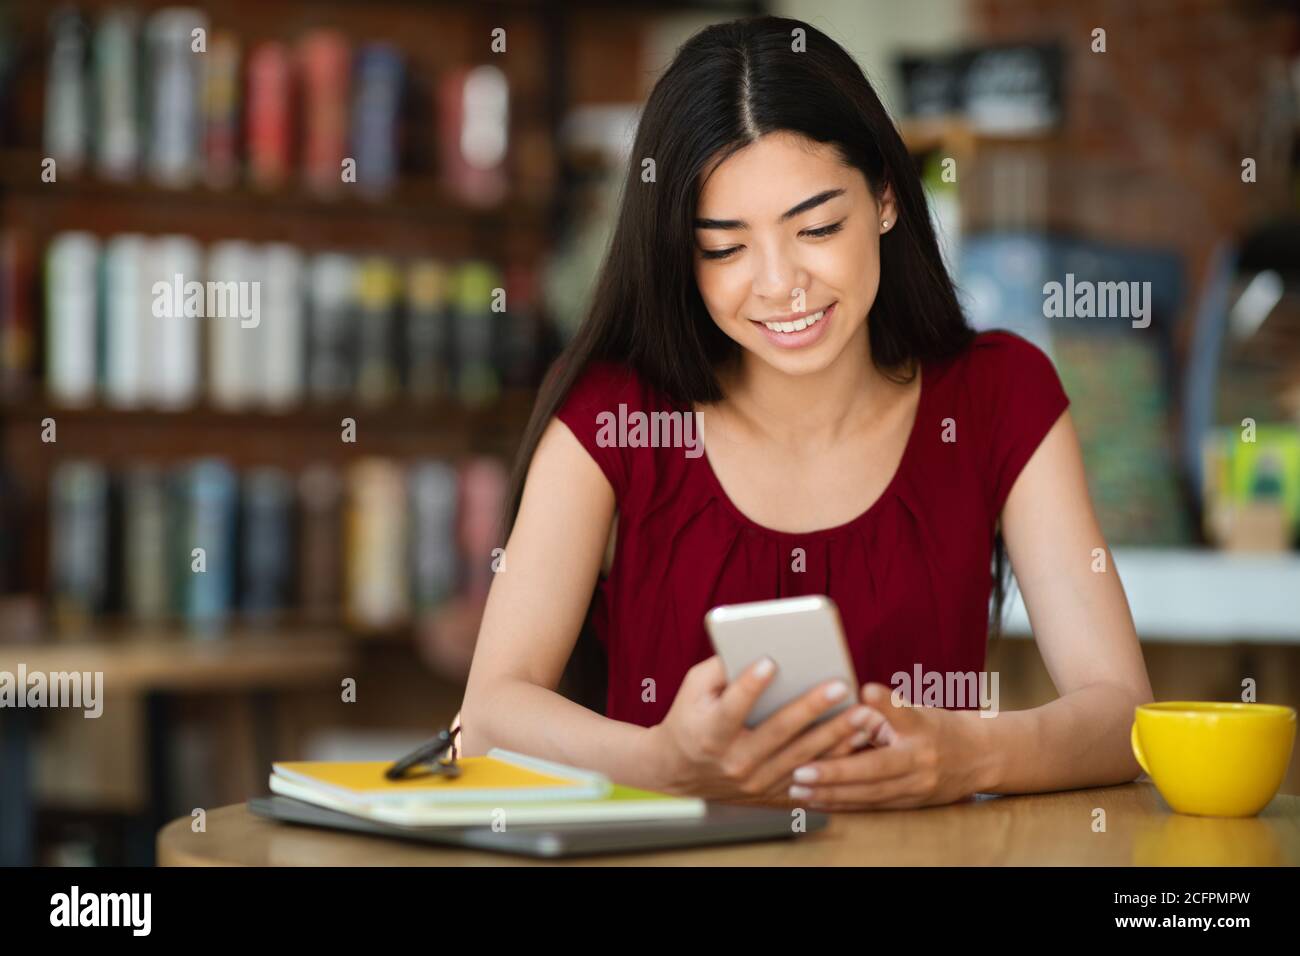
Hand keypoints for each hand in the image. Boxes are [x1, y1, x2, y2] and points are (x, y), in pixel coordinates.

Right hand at [646, 656, 884, 802]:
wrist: (678, 771)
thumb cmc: (690, 718)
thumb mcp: (692, 688)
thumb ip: (721, 667)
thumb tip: (760, 646)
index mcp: (709, 733)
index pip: (731, 708)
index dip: (749, 686)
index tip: (769, 662)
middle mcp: (733, 761)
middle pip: (777, 733)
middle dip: (811, 708)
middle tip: (839, 685)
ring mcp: (754, 780)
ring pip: (801, 757)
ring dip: (835, 735)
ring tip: (862, 713)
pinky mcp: (771, 790)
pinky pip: (809, 773)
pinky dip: (835, 756)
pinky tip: (857, 738)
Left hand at [782, 683, 988, 809]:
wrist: (980, 758)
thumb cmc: (937, 726)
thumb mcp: (917, 710)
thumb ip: (888, 708)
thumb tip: (858, 696)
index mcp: (922, 728)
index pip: (903, 713)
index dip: (885, 704)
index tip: (864, 693)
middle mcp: (921, 760)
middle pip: (876, 768)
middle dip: (835, 773)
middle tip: (800, 771)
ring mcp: (917, 786)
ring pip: (870, 794)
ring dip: (831, 794)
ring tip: (798, 790)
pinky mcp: (911, 804)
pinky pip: (872, 806)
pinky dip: (842, 804)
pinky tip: (816, 802)